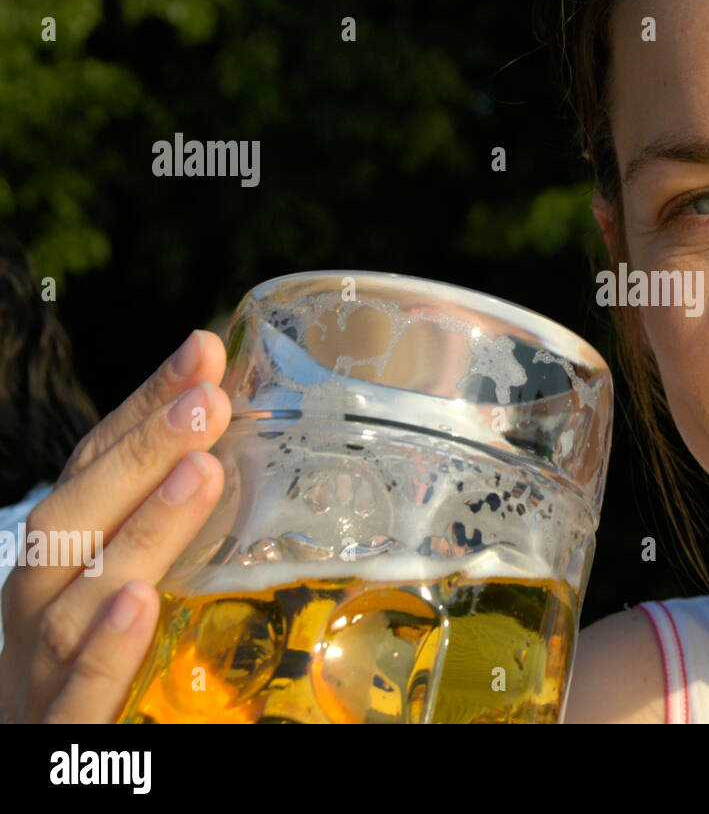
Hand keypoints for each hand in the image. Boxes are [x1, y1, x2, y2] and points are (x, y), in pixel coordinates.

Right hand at [0, 330, 230, 721]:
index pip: (93, 476)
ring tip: (200, 472)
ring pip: (73, 602)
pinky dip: (103, 652)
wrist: (69, 778)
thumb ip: (180, 542)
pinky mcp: (62, 746)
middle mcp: (37, 617)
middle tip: (210, 399)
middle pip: (74, 523)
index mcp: (57, 575)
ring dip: (138, 530)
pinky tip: (137, 605)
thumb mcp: (142, 603)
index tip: (204, 351)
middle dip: (140, 454)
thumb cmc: (106, 688)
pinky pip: (75, 702)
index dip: (141, 410)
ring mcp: (39, 685)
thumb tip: (258, 466)